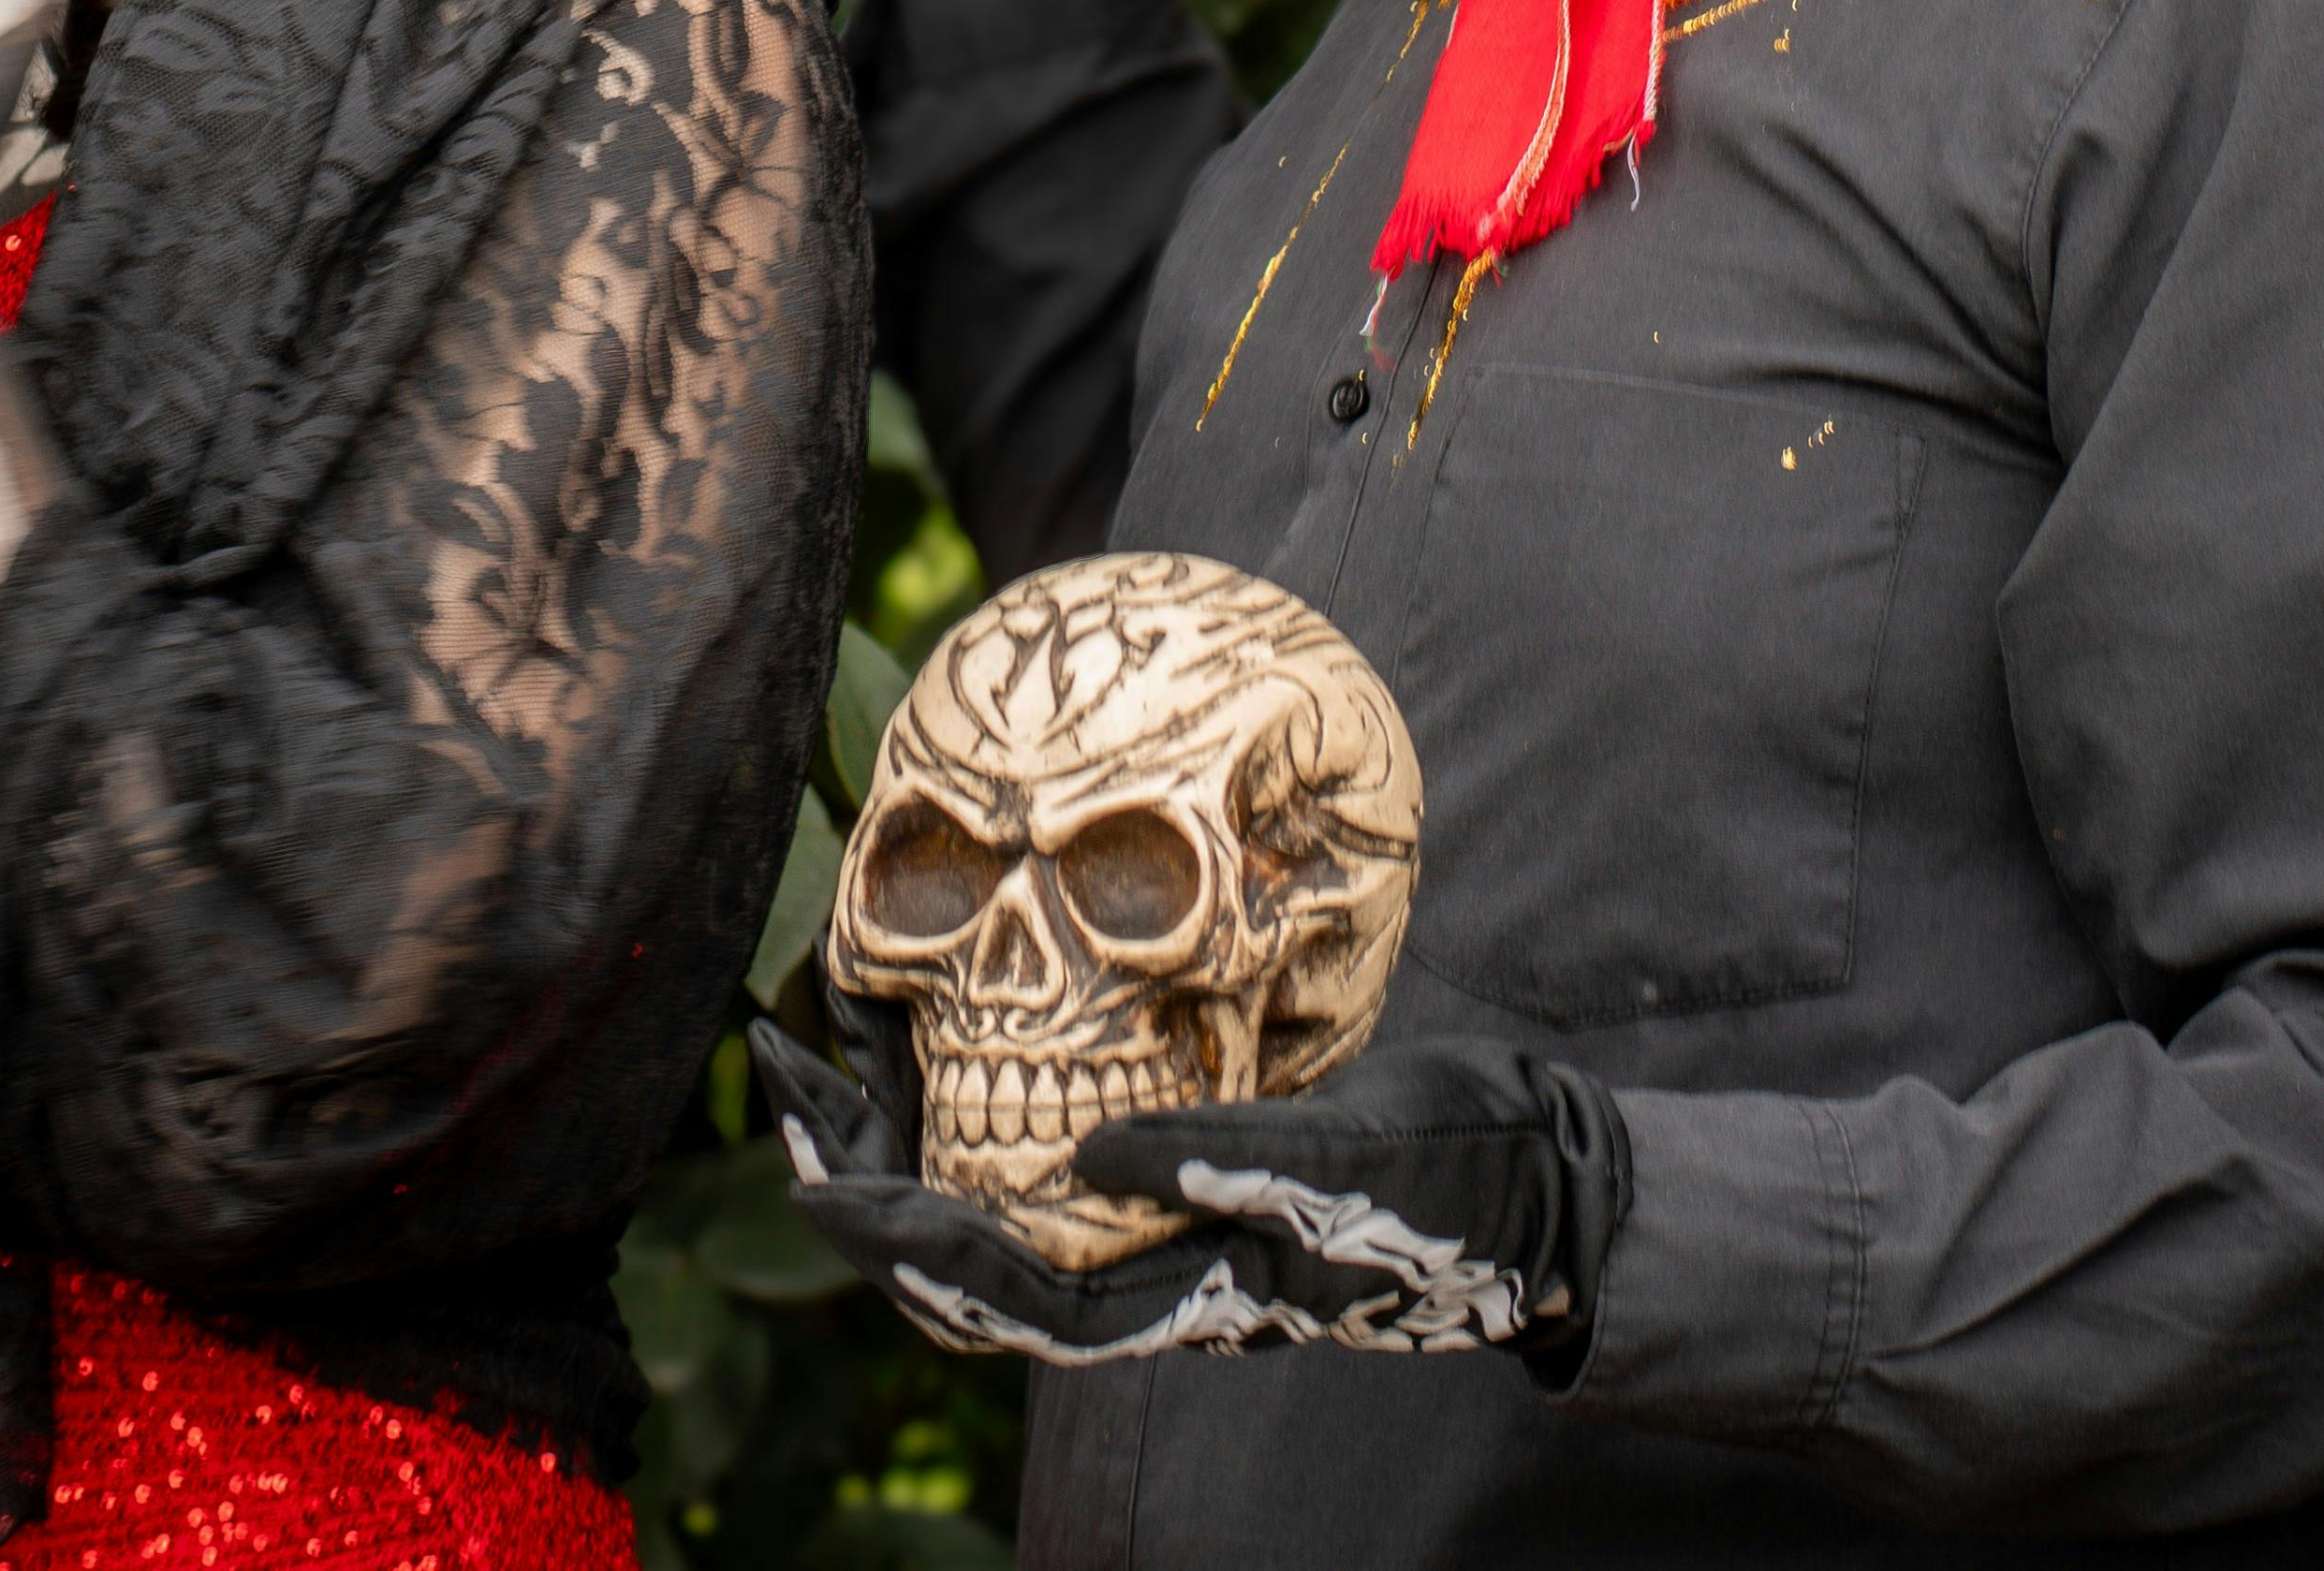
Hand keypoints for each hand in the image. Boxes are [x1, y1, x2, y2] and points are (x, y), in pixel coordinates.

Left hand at [755, 1016, 1623, 1370]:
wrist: (1535, 1179)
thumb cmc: (1454, 1175)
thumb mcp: (1345, 1158)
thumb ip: (1223, 1160)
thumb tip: (1096, 1156)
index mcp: (1180, 1292)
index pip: (999, 1291)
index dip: (901, 1236)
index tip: (819, 1168)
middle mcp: (1149, 1273)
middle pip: (967, 1249)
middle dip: (870, 1167)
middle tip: (788, 1066)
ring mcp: (1159, 1231)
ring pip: (994, 1200)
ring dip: (911, 1126)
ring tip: (838, 1038)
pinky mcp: (1179, 1179)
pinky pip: (1048, 1159)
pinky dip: (983, 1102)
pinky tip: (952, 1030)